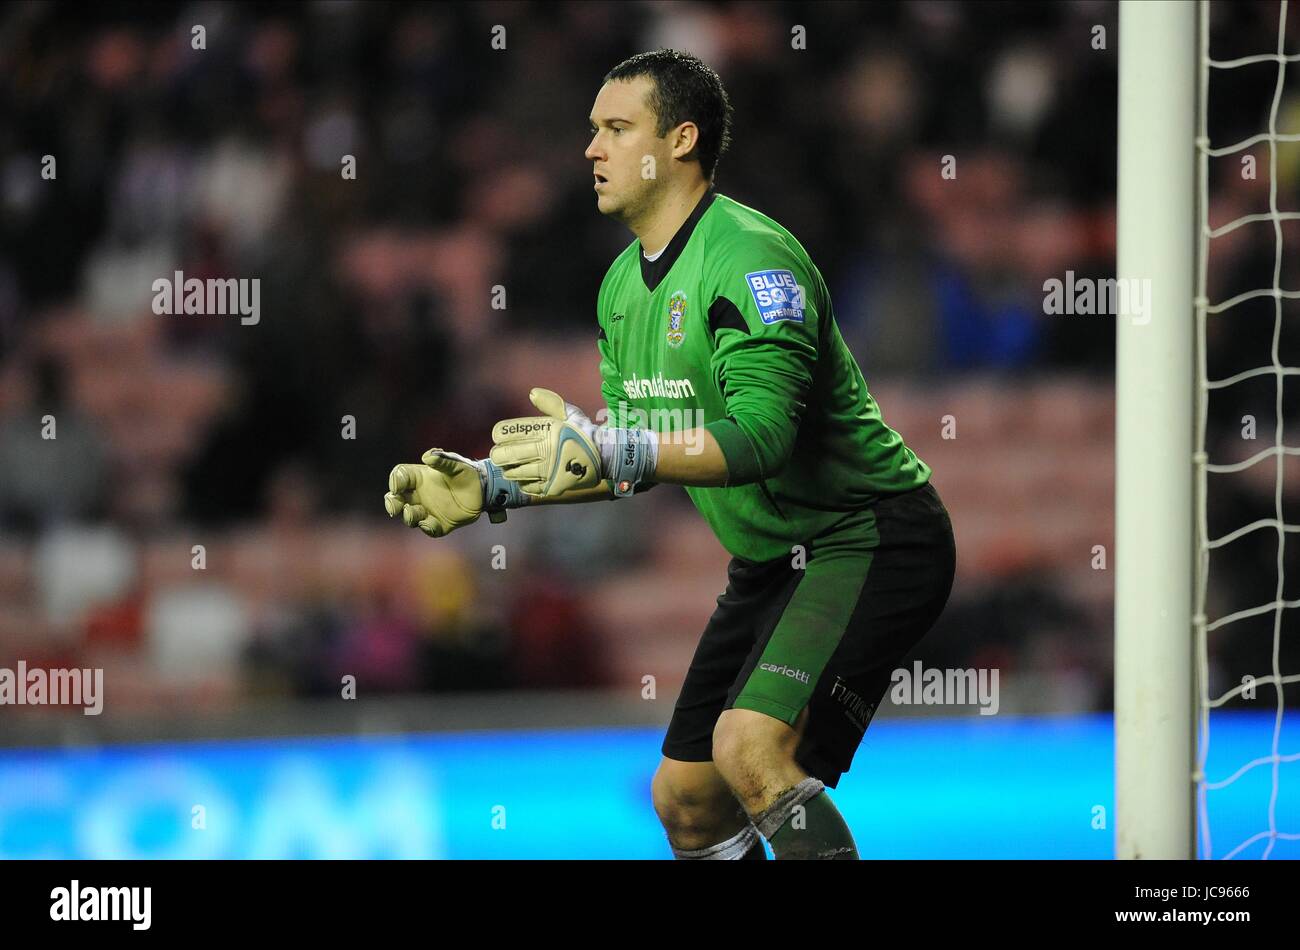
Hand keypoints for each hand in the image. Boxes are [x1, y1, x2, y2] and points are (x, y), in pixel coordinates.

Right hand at [384, 448, 486, 537]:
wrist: (484, 490)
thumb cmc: (467, 473)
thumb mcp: (457, 464)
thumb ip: (443, 460)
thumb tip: (428, 456)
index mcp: (419, 477)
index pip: (399, 476)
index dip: (395, 481)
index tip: (397, 486)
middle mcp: (419, 494)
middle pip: (396, 499)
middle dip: (392, 503)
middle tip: (395, 506)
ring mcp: (427, 510)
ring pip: (409, 516)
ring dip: (409, 515)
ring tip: (414, 511)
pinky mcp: (439, 523)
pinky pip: (429, 528)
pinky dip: (428, 527)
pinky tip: (431, 523)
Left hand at [489, 388, 603, 498]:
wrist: (606, 456)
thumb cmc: (585, 433)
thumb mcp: (570, 414)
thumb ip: (550, 403)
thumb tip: (532, 393)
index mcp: (545, 430)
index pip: (508, 433)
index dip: (500, 435)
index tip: (500, 437)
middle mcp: (544, 450)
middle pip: (506, 455)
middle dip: (500, 455)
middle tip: (500, 455)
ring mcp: (547, 470)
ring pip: (514, 473)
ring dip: (509, 470)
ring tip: (510, 467)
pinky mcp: (552, 485)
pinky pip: (527, 487)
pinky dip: (522, 482)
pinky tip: (524, 478)